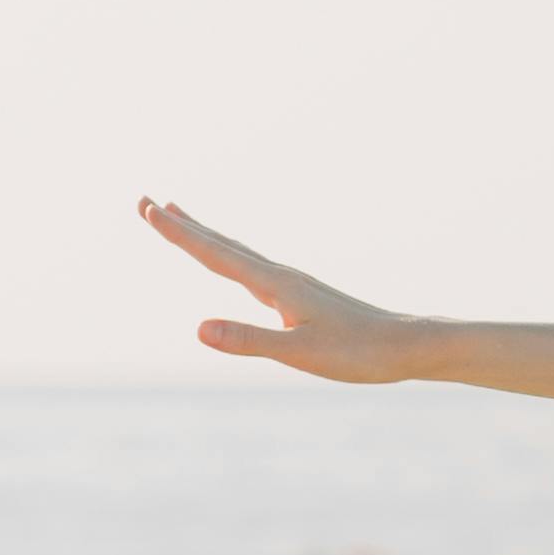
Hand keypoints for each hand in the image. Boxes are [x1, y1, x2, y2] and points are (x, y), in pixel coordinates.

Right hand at [141, 198, 422, 382]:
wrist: (407, 346)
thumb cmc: (358, 353)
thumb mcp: (298, 353)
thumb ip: (249, 341)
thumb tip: (197, 328)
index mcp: (274, 285)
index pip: (214, 255)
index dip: (178, 234)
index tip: (146, 209)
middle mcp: (280, 277)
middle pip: (221, 244)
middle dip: (182, 225)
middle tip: (146, 202)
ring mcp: (291, 285)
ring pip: (237, 253)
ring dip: (205, 235)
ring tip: (180, 217)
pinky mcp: (302, 296)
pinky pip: (252, 268)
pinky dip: (230, 256)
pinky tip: (235, 263)